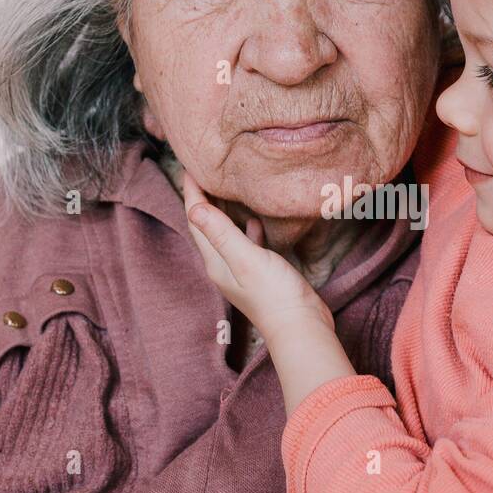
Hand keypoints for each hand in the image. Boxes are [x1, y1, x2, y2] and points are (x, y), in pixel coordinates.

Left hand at [182, 170, 333, 342]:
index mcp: (215, 260)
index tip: (191, 166)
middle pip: (206, 225)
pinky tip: (254, 220)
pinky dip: (245, 228)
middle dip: (203, 198)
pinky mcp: (258, 272)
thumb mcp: (245, 259)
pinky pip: (245, 243)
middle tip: (204, 171)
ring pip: (225, 233)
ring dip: (222, 210)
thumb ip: (221, 233)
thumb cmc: (274, 294)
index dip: (192, 192)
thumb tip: (194, 206)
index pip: (196, 219)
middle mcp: (222, 265)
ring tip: (226, 187)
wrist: (300, 326)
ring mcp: (240, 269)